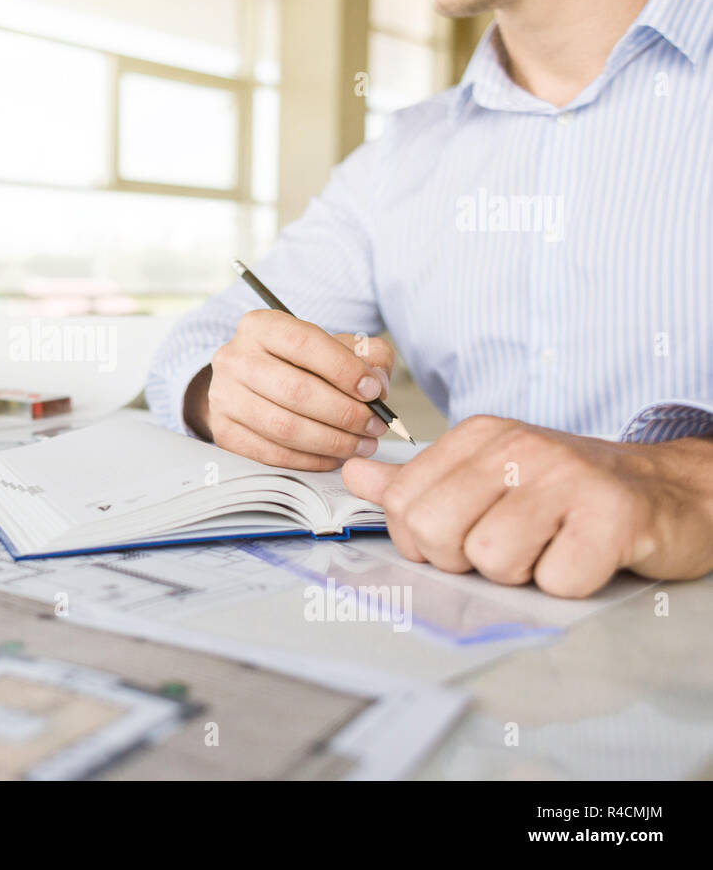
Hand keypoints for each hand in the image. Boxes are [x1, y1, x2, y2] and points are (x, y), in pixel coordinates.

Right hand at [190, 309, 394, 469]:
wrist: (251, 383)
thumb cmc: (300, 364)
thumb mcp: (335, 346)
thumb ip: (367, 355)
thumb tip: (377, 384)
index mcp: (260, 326)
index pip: (304, 344)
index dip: (344, 370)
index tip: (374, 391)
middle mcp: (234, 358)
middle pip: (295, 390)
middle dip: (344, 413)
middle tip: (375, 426)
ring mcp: (223, 396)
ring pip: (284, 427)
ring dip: (331, 441)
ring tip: (361, 445)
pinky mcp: (223, 431)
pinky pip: (271, 453)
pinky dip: (310, 460)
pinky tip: (334, 457)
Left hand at [342, 415, 712, 597]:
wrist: (666, 491)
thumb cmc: (566, 491)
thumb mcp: (488, 475)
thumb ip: (417, 480)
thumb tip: (353, 475)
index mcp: (480, 437)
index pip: (401, 503)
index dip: (421, 540)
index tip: (459, 534)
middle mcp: (519, 447)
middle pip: (436, 532)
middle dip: (465, 560)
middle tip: (508, 546)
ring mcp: (567, 477)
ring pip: (492, 560)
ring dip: (520, 573)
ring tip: (549, 547)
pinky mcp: (613, 515)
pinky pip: (556, 580)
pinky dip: (568, 583)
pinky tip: (585, 556)